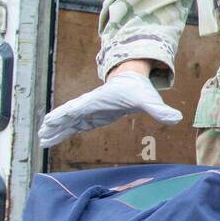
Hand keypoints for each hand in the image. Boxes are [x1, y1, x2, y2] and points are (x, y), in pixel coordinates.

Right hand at [37, 71, 182, 147]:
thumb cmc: (138, 88)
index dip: (67, 113)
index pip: (80, 107)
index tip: (53, 119)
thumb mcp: (149, 99)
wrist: (131, 80)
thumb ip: (160, 109)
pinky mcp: (89, 117)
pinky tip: (51, 139)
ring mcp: (87, 111)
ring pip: (67, 121)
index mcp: (99, 100)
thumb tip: (177, 119)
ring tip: (41, 140)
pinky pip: (71, 126)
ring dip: (54, 129)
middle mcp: (89, 105)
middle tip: (42, 133)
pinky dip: (61, 132)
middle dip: (55, 123)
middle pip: (68, 114)